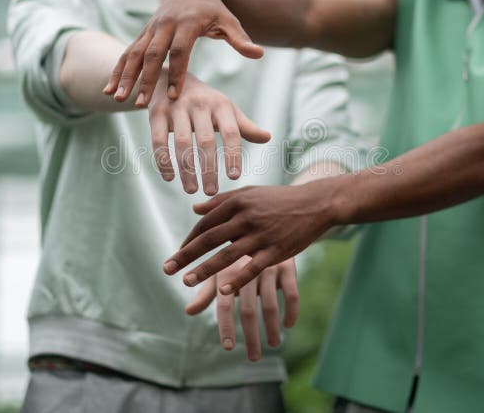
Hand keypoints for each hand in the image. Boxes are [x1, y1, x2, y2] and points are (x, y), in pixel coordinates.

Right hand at [102, 0, 263, 107]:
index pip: (180, 51)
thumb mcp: (230, 22)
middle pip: (152, 55)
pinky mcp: (143, 34)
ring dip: (125, 76)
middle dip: (146, 80)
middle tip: (141, 103)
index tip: (175, 97)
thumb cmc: (215, 11)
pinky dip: (118, 70)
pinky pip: (127, 52)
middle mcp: (165, 25)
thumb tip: (258, 53)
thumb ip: (241, 39)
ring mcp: (151, 29)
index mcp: (187, 24)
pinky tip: (109, 89)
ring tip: (118, 97)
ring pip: (134, 54)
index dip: (177, 73)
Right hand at [148, 71, 269, 194]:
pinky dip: (163, 161)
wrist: (172, 78)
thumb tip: (268, 138)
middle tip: (211, 192)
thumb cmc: (206, 101)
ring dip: (186, 169)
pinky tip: (169, 178)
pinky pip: (158, 140)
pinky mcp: (156, 112)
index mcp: (221, 105)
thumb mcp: (226, 110)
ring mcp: (176, 107)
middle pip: (205, 140)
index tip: (234, 177)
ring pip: (181, 143)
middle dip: (208, 168)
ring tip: (191, 190)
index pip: (231, 132)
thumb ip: (244, 126)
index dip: (232, 155)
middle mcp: (199, 104)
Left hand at [163, 184, 337, 292]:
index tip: (176, 255)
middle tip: (166, 269)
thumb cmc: (279, 199)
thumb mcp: (250, 192)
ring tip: (186, 281)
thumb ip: (222, 200)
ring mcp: (262, 234)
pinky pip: (253, 267)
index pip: (206, 223)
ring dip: (205, 269)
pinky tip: (223, 292)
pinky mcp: (278, 251)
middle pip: (210, 238)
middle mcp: (247, 217)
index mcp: (238, 202)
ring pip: (227, 255)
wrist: (316, 203)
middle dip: (186, 255)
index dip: (189, 240)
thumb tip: (195, 208)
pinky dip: (237, 279)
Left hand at [185, 257, 298, 361]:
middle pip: (247, 310)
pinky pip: (292, 293)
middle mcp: (246, 268)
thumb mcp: (221, 267)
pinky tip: (288, 325)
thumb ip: (207, 291)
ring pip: (270, 305)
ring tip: (272, 345)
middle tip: (253, 358)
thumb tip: (188, 312)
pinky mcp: (288, 264)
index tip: (227, 347)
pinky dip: (291, 311)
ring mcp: (268, 266)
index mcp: (226, 269)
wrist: (267, 217)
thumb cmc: (237, 249)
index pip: (223, 304)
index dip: (225, 326)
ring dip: (271, 329)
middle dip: (250, 337)